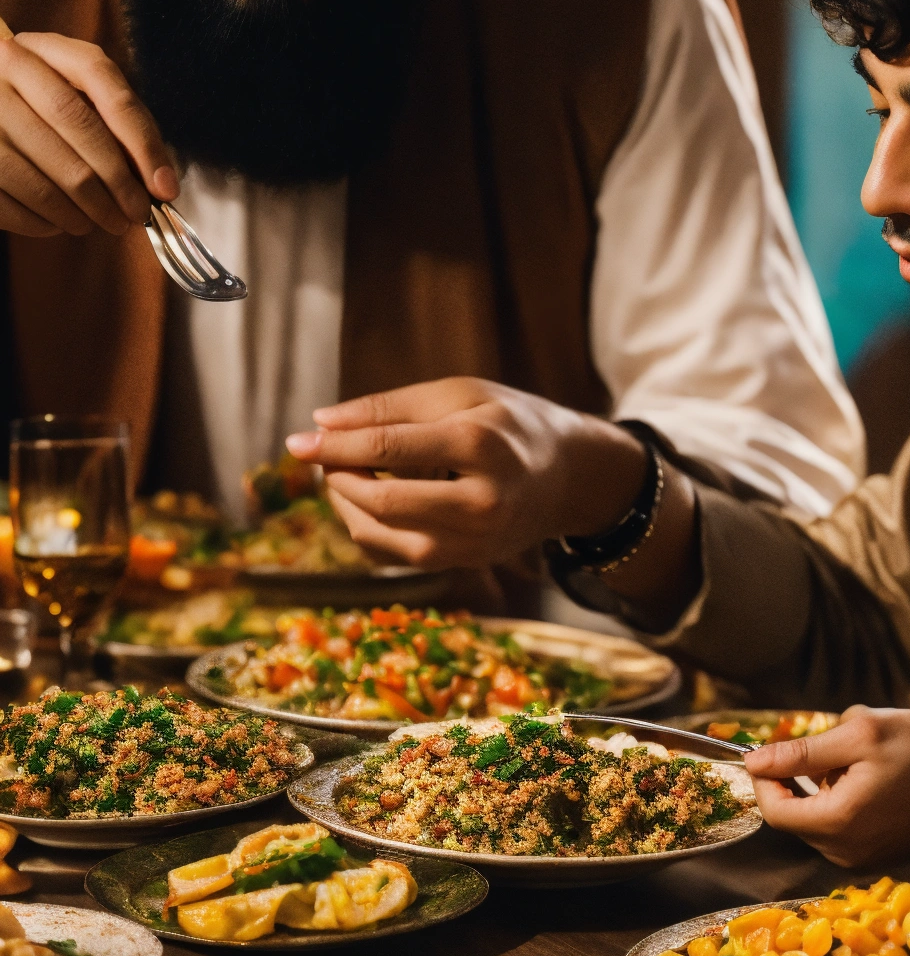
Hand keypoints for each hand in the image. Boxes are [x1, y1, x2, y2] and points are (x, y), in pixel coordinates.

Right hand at [0, 30, 177, 237]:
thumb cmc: (41, 109)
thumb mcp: (78, 97)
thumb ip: (121, 124)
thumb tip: (160, 183)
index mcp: (41, 48)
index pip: (100, 78)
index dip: (139, 135)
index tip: (163, 185)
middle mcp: (4, 68)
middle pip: (76, 124)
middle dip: (117, 181)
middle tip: (137, 214)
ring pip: (45, 174)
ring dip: (85, 210)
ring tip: (105, 221)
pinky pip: (13, 202)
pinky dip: (46, 222)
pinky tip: (63, 222)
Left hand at [286, 379, 654, 572]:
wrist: (567, 476)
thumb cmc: (507, 422)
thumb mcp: (458, 393)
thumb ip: (387, 408)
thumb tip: (320, 423)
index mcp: (480, 444)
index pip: (388, 448)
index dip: (334, 445)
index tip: (296, 442)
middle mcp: (480, 500)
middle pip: (381, 500)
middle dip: (339, 478)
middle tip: (324, 456)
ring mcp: (474, 540)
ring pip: (382, 535)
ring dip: (347, 505)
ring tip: (345, 474)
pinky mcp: (465, 562)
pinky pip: (394, 553)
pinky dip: (368, 526)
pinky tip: (368, 499)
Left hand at [742, 706, 909, 869]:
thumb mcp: (862, 734)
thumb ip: (803, 752)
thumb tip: (752, 762)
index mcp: (837, 823)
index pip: (774, 810)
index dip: (765, 778)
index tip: (774, 749)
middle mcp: (844, 852)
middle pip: (796, 816)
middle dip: (805, 778)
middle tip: (839, 747)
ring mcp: (862, 860)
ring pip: (819, 821)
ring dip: (827, 789)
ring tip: (865, 762)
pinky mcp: (877, 858)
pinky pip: (842, 830)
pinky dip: (846, 802)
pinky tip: (878, 781)